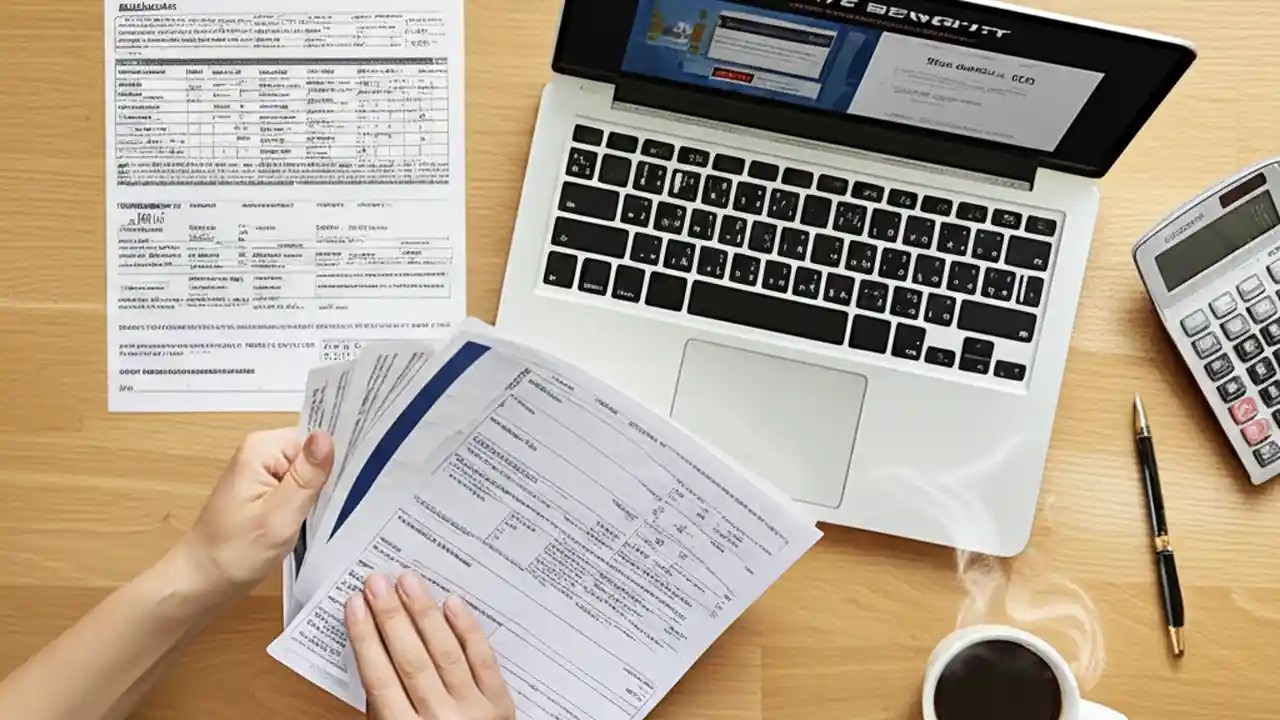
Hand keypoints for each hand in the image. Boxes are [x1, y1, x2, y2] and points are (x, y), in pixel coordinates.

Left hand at [177, 428, 334, 602]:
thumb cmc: (234, 553)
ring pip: (311, 472)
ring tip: (325, 515)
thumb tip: (326, 437)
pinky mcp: (268, 488)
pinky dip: (311, 502)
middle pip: (315, 453)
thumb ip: (306, 477)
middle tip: (337, 506)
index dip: (339, 458)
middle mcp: (262, 452)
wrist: (202, 580)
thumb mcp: (279, 516)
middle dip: (331, 478)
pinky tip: (314, 519)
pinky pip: (301, 486)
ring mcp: (264, 471)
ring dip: (322, 493)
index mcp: (263, 449)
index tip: (356, 481)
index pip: (318, 438)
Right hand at [346, 572, 515, 719]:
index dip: (365, 638)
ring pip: (445, 653)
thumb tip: (373, 648)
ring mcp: (473, 711)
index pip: (379, 678)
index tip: (354, 605)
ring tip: (408, 581)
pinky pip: (483, 660)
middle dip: (391, 617)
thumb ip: (384, 704)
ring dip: (424, 613)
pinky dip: (467, 630)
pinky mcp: (500, 703)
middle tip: (377, 581)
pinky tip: (452, 603)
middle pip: (411, 660)